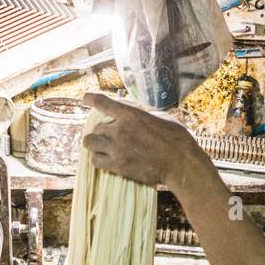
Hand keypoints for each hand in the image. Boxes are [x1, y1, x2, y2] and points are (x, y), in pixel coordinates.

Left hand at [80, 92, 201, 186]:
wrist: (179, 163)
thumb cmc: (176, 139)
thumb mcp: (160, 117)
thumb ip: (142, 114)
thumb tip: (135, 112)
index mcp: (131, 115)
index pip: (103, 103)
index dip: (91, 99)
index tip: (85, 98)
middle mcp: (120, 130)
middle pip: (96, 127)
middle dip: (102, 130)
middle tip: (109, 135)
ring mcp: (116, 148)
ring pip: (90, 142)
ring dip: (94, 143)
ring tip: (100, 146)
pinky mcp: (117, 166)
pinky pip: (95, 161)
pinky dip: (96, 159)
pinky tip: (103, 159)